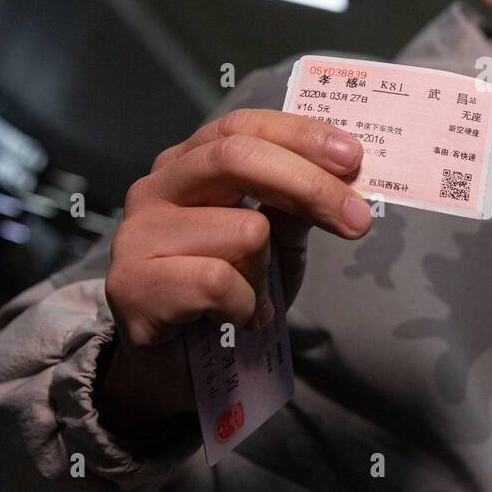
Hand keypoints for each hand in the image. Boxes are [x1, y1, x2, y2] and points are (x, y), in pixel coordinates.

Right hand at [97, 109, 371, 436]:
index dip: (299, 135)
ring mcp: (138, 233)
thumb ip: (296, 201)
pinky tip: (236, 318)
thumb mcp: (273, 239)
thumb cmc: (226, 291)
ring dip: (268, 274)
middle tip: (358, 221)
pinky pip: (220, 282)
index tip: (354, 157)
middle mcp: (156, 186)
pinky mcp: (133, 283)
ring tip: (255, 296)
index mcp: (188, 162)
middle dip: (308, 185)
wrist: (175, 366)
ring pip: (243, 230)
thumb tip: (347, 170)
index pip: (243, 126)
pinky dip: (245, 306)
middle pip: (236, 157)